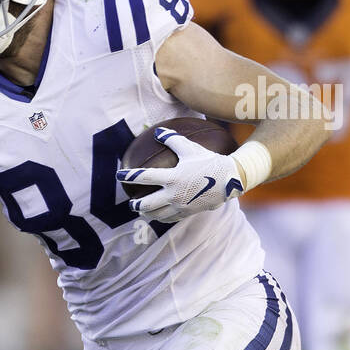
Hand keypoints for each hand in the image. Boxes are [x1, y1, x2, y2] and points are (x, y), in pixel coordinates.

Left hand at [116, 127, 245, 222]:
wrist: (231, 179)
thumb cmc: (210, 161)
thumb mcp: (190, 148)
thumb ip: (173, 139)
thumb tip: (158, 131)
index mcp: (172, 177)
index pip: (144, 177)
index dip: (128, 176)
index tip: (118, 175)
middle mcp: (174, 194)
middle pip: (146, 204)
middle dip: (135, 205)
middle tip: (131, 203)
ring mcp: (181, 205)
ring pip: (157, 214)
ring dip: (147, 213)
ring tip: (142, 211)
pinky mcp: (188, 212)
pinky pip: (170, 218)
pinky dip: (161, 218)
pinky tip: (159, 216)